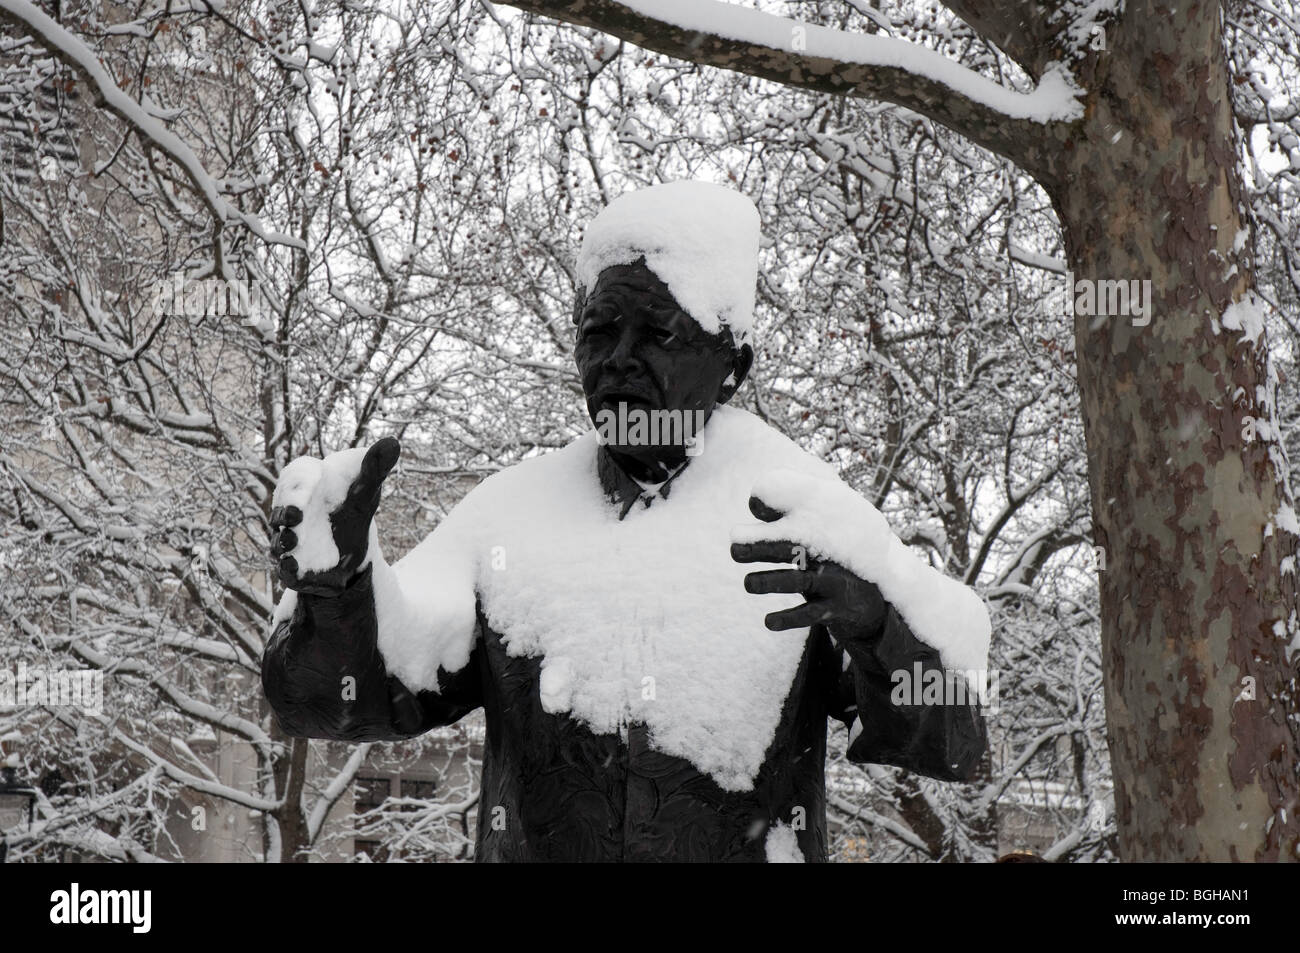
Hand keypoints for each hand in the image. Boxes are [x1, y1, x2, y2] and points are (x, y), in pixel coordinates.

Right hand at [270, 437, 400, 596]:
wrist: (351, 551)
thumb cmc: (352, 510)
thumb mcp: (365, 490)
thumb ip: (374, 467)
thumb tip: (393, 442)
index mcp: (302, 491)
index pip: (291, 484)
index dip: (293, 487)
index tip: (302, 489)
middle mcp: (289, 516)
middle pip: (280, 513)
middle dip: (285, 514)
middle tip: (295, 516)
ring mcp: (289, 543)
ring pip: (278, 542)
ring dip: (284, 541)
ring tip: (293, 540)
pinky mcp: (293, 568)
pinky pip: (284, 570)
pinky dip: (287, 569)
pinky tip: (293, 567)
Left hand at [731, 494, 886, 638]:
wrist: (874, 603)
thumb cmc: (834, 570)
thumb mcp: (816, 548)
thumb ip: (790, 528)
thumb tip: (754, 503)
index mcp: (820, 539)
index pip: (794, 526)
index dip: (768, 524)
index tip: (741, 524)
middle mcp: (827, 557)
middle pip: (793, 549)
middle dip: (762, 548)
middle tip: (735, 551)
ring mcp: (833, 583)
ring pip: (800, 580)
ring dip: (771, 582)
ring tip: (747, 584)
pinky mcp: (836, 609)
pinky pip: (810, 614)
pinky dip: (788, 618)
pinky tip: (768, 622)